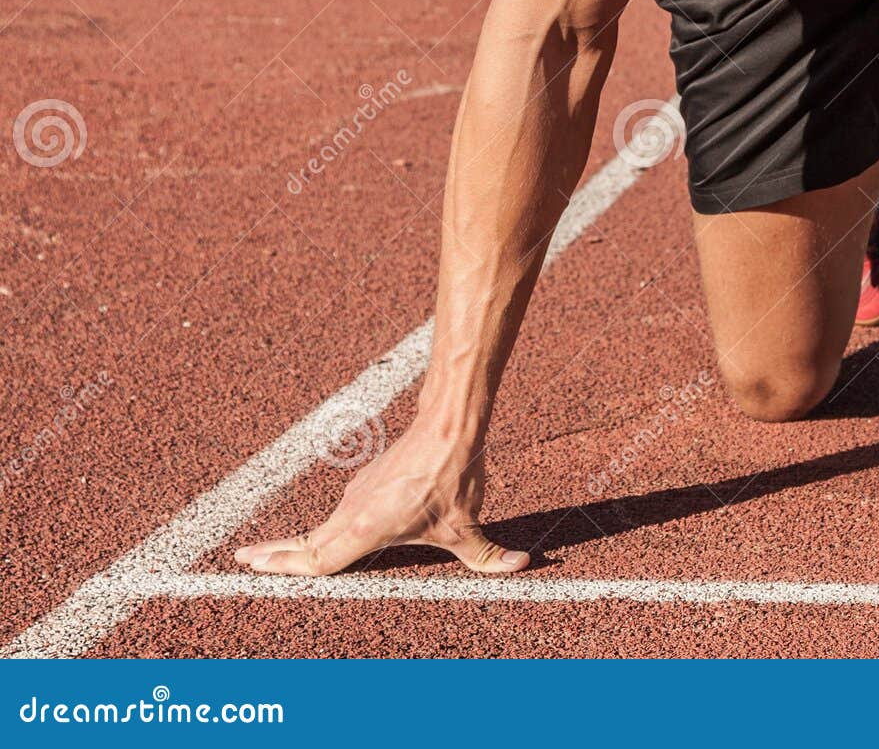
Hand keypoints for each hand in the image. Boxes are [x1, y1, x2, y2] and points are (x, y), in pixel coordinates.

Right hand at [234, 427, 530, 576]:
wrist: (450, 424)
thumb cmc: (453, 475)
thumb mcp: (469, 526)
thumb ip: (489, 556)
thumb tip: (521, 566)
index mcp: (366, 528)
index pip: (315, 558)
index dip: (284, 567)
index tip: (253, 568)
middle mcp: (354, 510)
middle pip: (307, 541)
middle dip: (275, 554)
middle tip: (244, 560)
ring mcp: (359, 493)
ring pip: (323, 525)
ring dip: (299, 540)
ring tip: (272, 553)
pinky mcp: (370, 480)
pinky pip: (341, 511)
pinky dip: (325, 525)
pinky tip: (329, 532)